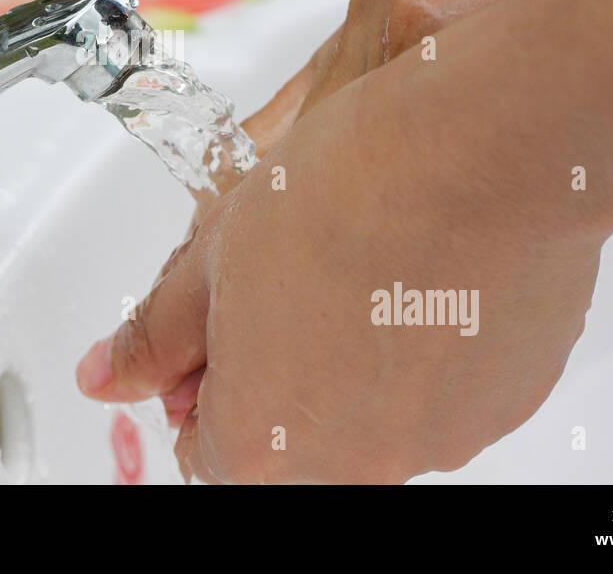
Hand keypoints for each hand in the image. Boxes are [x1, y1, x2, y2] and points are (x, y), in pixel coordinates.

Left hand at [77, 59, 602, 481]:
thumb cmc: (348, 192)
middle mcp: (354, 466)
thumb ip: (156, 336)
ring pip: (373, 413)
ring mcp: (440, 439)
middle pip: (292, 439)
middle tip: (292, 277)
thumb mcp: (213, 259)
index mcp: (262, 445)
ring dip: (357, 358)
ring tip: (366, 261)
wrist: (485, 148)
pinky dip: (429, 347)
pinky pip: (447, 390)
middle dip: (280, 368)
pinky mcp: (508, 401)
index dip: (201, 378)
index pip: (204, 451)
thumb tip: (104, 376)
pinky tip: (425, 271)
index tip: (219, 323)